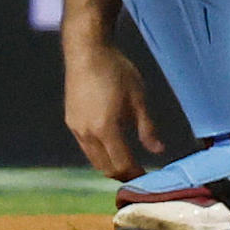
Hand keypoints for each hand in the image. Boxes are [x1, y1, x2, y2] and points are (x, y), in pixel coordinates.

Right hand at [62, 32, 166, 178]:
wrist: (87, 52)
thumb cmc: (116, 71)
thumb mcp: (138, 98)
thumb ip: (147, 127)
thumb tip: (159, 150)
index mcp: (105, 129)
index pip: (121, 164)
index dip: (136, 174)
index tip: (148, 177)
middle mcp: (87, 133)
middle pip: (105, 167)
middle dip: (123, 174)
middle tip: (140, 175)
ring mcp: (76, 128)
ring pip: (94, 159)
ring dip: (110, 165)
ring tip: (128, 163)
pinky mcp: (71, 122)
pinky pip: (86, 147)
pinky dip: (100, 153)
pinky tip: (112, 145)